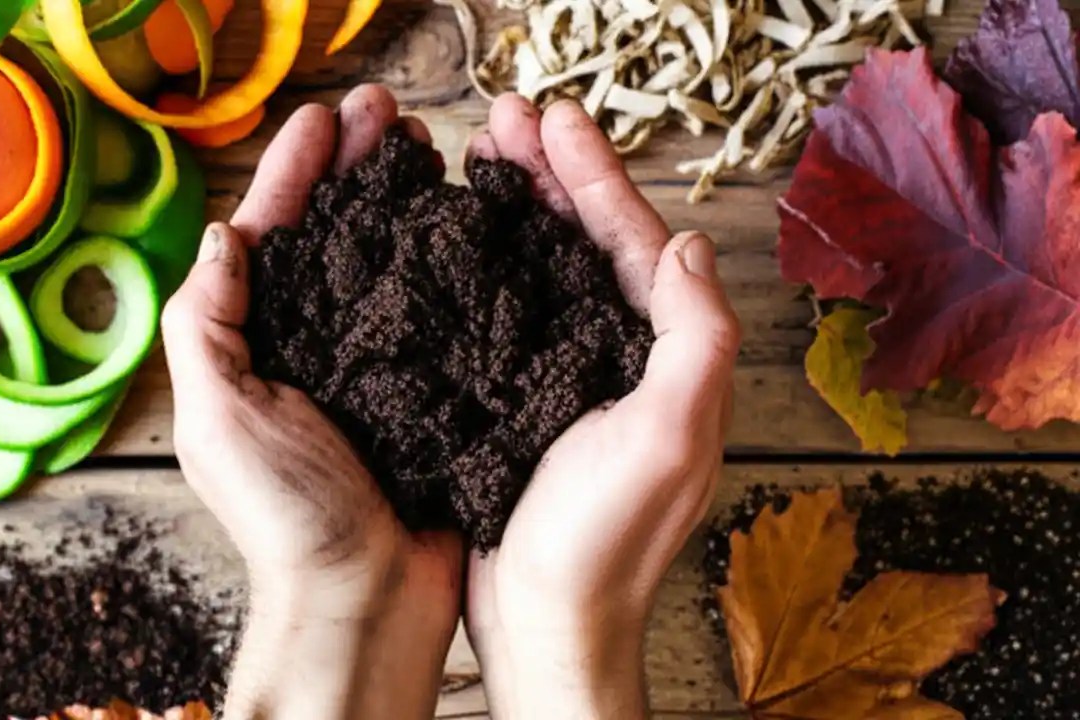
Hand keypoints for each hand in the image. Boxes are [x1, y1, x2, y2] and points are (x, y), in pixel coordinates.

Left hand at [161, 85, 461, 719]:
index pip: (273, 235)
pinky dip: (452, 264)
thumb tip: (228, 234)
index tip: (329, 119)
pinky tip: (472, 228)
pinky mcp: (431, 387)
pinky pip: (441, 312)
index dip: (297, 172)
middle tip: (394, 116)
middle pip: (336, 236)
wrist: (368, 600)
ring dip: (406, 203)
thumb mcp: (220, 418)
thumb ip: (206, 322)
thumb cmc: (287, 519)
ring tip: (433, 152)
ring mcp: (377, 365)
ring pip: (391, 263)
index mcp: (257, 345)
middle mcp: (315, 346)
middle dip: (358, 170)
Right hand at [464, 96, 740, 717]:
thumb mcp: (668, 440)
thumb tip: (687, 243)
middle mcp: (621, 356)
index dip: (596, 175)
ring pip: (548, 269)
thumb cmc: (602, 545)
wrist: (543, 623)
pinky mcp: (523, 397)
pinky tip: (464, 239)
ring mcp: (570, 375)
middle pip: (588, 242)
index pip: (632, 242)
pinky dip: (492, 265)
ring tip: (482, 157)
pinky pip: (510, 311)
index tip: (556, 119)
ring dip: (521, 208)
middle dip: (552, 175)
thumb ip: (693, 340)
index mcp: (662, 356)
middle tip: (505, 119)